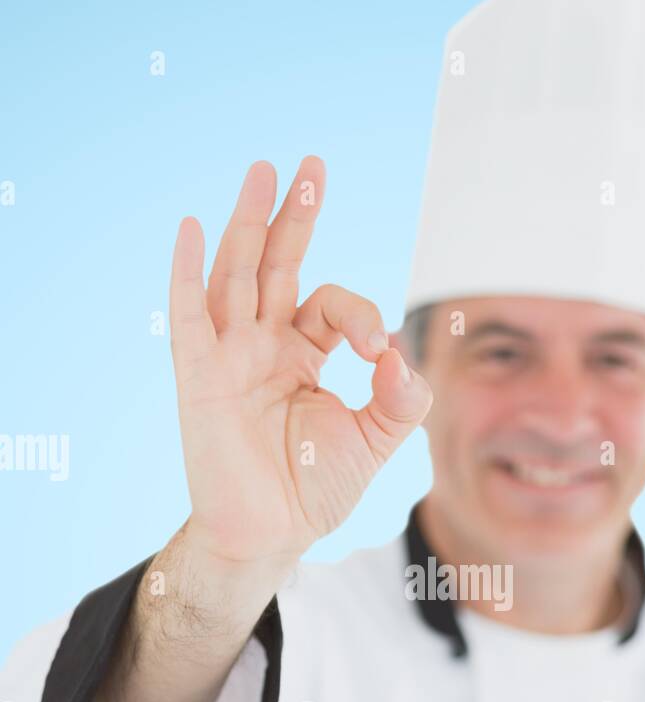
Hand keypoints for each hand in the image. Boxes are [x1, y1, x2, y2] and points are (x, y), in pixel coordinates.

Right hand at [169, 156, 430, 565]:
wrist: (272, 535)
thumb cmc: (315, 490)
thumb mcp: (376, 440)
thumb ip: (401, 397)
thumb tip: (399, 354)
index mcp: (300, 355)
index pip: (331, 306)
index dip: (362, 315)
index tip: (378, 351)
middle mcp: (262, 346)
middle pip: (277, 265)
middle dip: (293, 215)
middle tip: (310, 166)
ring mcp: (228, 357)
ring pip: (236, 276)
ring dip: (248, 223)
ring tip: (264, 171)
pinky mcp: (200, 378)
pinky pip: (189, 318)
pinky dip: (187, 273)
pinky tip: (193, 229)